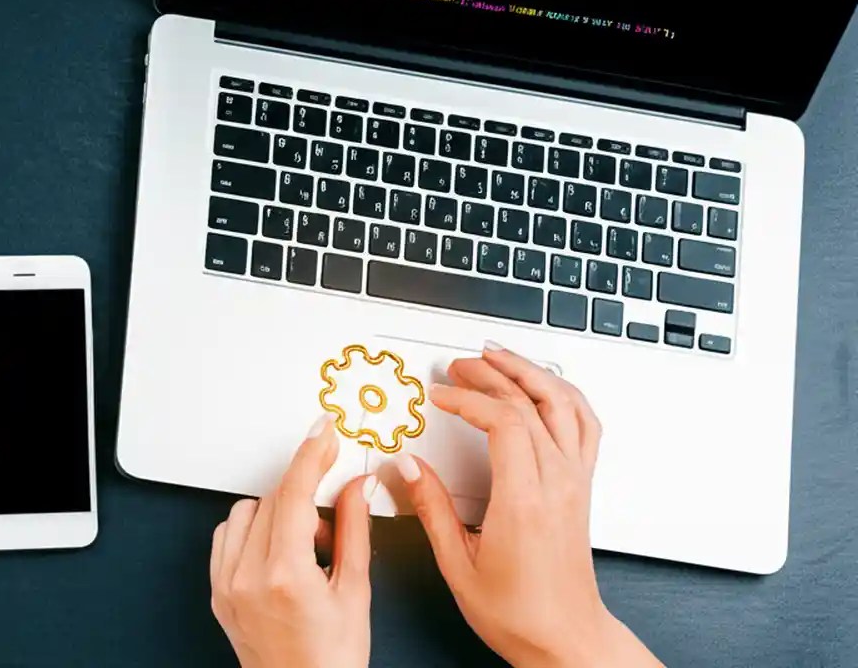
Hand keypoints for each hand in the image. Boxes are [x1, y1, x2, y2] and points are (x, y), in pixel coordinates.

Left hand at [210, 415, 374, 667]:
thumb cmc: (333, 659)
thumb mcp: (355, 592)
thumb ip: (354, 530)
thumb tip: (357, 485)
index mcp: (286, 575)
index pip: (296, 493)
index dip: (311, 454)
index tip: (322, 432)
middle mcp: (248, 576)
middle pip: (274, 499)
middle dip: (307, 492)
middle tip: (335, 514)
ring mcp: (227, 584)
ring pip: (248, 512)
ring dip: (279, 514)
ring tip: (308, 548)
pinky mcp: (218, 591)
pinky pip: (228, 536)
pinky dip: (253, 532)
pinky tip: (279, 553)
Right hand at [394, 344, 662, 667]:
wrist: (565, 637)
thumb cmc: (519, 612)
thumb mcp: (458, 564)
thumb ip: (431, 509)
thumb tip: (408, 468)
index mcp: (524, 502)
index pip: (503, 421)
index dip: (468, 397)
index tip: (440, 396)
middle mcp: (556, 485)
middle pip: (530, 403)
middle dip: (490, 374)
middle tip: (458, 367)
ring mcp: (575, 482)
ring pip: (563, 404)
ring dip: (530, 372)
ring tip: (499, 357)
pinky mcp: (582, 485)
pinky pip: (585, 424)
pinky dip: (565, 394)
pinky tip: (545, 386)